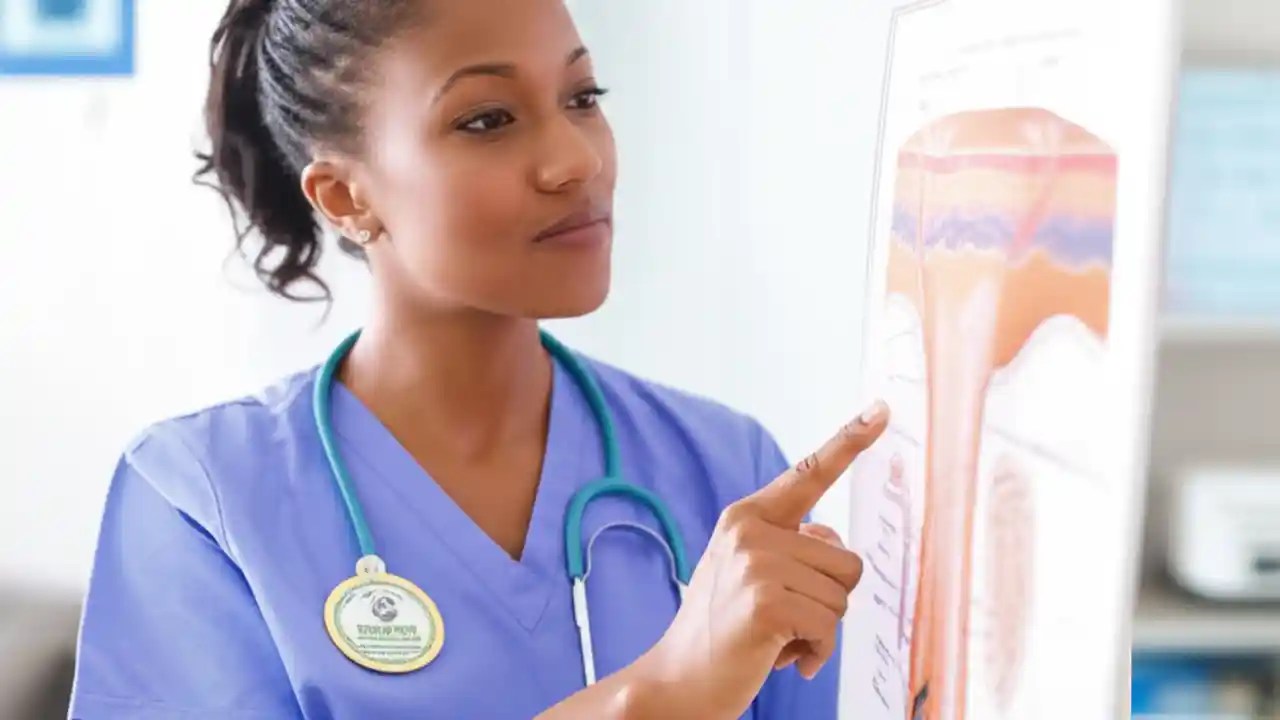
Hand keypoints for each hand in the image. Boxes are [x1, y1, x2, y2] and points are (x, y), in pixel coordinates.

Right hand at [639, 400, 889, 718]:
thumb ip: (791, 548)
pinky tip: (781, 657)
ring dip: (821, 630)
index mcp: (747, 517)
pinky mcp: (766, 602)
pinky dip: (815, 653)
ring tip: (778, 638)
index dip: (850, 441)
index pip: (809, 473)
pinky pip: (829, 627)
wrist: (679, 681)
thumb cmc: (725, 630)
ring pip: (843, 596)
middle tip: (784, 619)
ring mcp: (756, 564)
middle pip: (847, 560)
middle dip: (829, 600)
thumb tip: (832, 543)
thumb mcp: (751, 573)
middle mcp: (750, 530)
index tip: (882, 408)